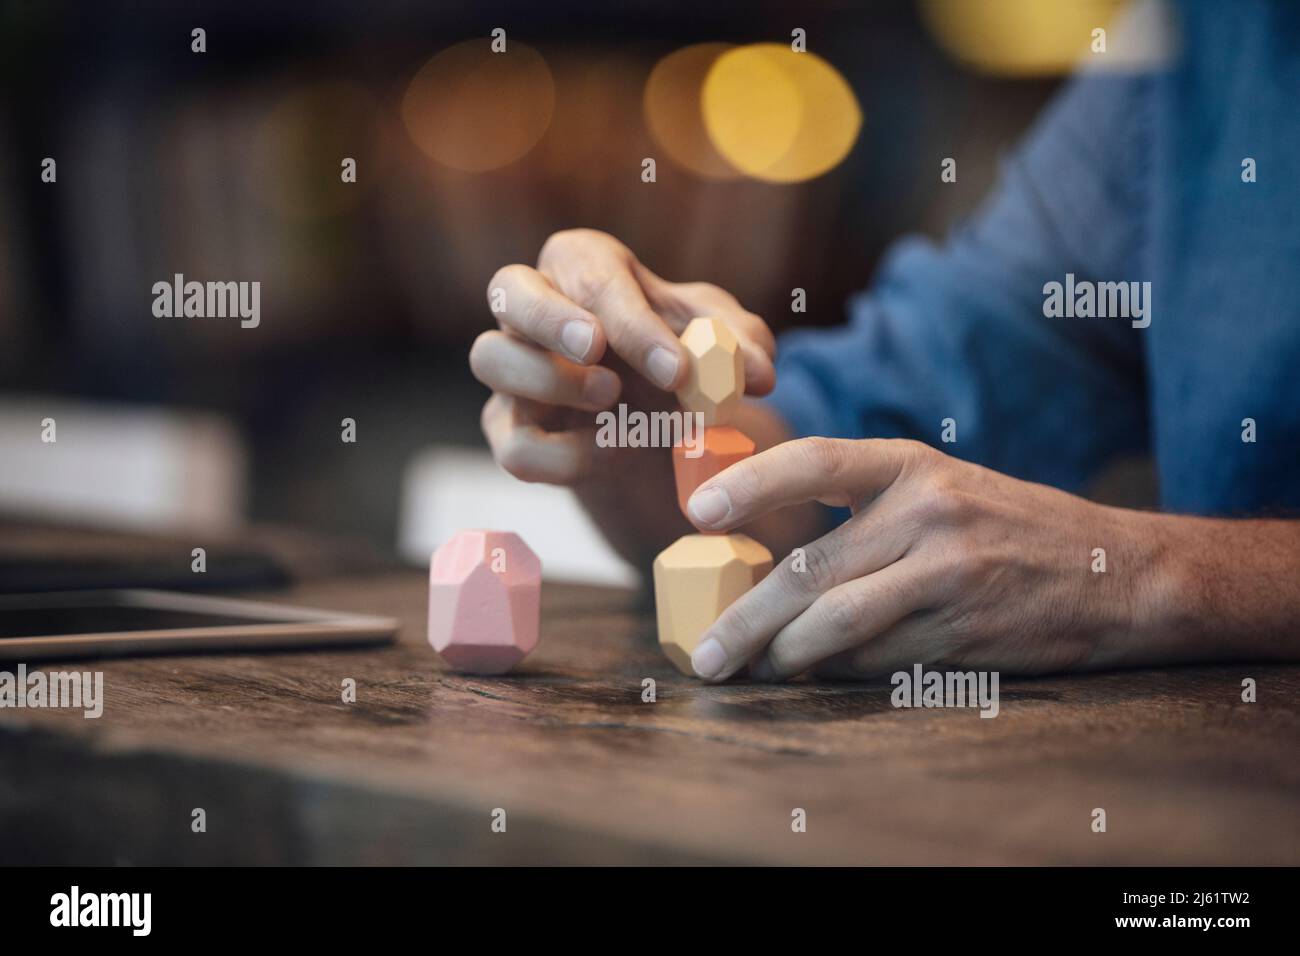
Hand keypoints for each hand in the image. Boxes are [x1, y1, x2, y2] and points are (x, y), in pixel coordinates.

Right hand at [470, 229, 775, 484]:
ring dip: (547, 380)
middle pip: (507, 289)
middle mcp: (534, 306)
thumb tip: (759, 374)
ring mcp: (512, 365)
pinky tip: (610, 455)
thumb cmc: (678, 351)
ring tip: (612, 403)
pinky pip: (512, 443)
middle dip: (550, 320)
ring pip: (488, 357)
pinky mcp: (508, 425)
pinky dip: (559, 458)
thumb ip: (741, 345)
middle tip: (598, 353)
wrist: (655, 413)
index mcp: (586, 265)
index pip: (594, 276)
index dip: (633, 324)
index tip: (677, 371)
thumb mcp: (719, 338)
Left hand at [684, 438, 1174, 681]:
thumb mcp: (943, 489)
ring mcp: (948, 574)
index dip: (751, 485)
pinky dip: (839, 671)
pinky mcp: (963, 631)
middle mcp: (927, 512)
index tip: (697, 512)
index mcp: (913, 465)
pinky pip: (878, 659)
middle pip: (809, 569)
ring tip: (750, 669)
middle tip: (704, 653)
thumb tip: (771, 564)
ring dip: (782, 656)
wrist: (1116, 574)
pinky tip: (820, 674)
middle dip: (743, 618)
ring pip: (836, 624)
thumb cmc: (1010, 528)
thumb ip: (864, 513)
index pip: (816, 462)